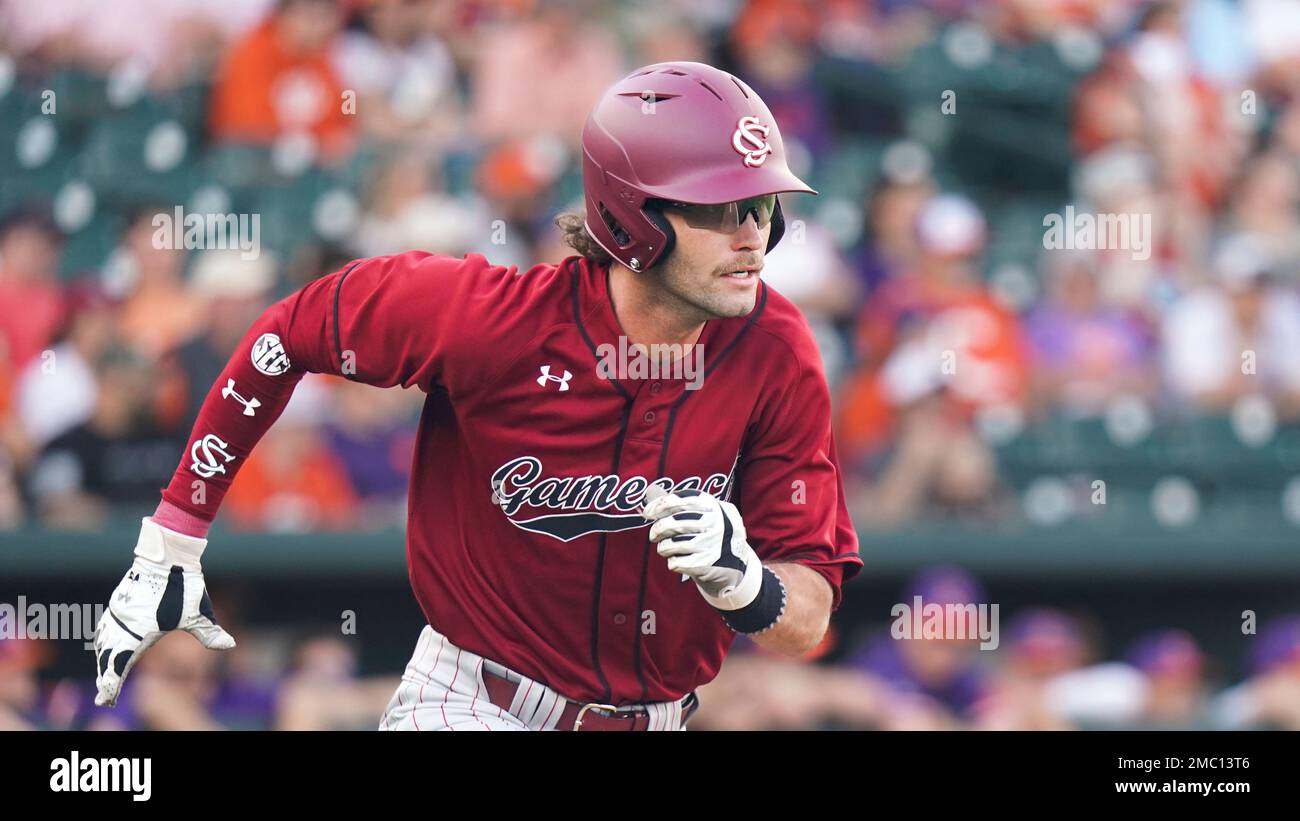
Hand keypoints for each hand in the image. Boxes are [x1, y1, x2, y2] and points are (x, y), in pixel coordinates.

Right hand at [93, 518, 234, 706]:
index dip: (113, 684)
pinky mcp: (119, 600)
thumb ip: (210, 633)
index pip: (121, 665)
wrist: (168, 555)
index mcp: (140, 632)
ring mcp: (119, 611)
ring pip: (104, 640)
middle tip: (105, 694)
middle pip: (108, 657)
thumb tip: (229, 645)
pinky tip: (104, 643)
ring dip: (103, 659)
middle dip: (106, 676)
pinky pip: (106, 625)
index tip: (109, 698)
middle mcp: (125, 623)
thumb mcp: (200, 612)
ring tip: (104, 673)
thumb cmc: (185, 585)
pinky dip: (103, 639)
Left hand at [642, 487, 763, 610]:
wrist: (734, 563)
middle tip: (654, 535)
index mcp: (711, 505)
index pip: (679, 501)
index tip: (648, 513)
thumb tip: (650, 492)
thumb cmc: (709, 533)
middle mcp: (714, 522)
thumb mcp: (701, 512)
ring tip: (666, 548)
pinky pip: (676, 563)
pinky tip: (678, 560)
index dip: (659, 506)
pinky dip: (673, 562)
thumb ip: (677, 503)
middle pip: (673, 523)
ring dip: (664, 547)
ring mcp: (712, 543)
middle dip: (658, 529)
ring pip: (672, 545)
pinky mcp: (707, 564)